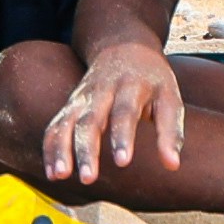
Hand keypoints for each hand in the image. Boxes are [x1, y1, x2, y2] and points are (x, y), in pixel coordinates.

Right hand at [47, 37, 188, 188]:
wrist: (123, 45)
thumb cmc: (152, 80)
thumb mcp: (170, 97)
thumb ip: (171, 132)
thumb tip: (172, 166)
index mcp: (130, 86)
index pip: (124, 112)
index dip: (122, 136)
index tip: (122, 162)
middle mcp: (101, 91)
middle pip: (90, 120)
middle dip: (86, 149)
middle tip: (88, 178)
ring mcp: (82, 97)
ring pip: (67, 122)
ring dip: (61, 148)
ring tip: (60, 175)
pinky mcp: (70, 105)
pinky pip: (56, 125)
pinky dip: (51, 148)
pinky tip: (52, 174)